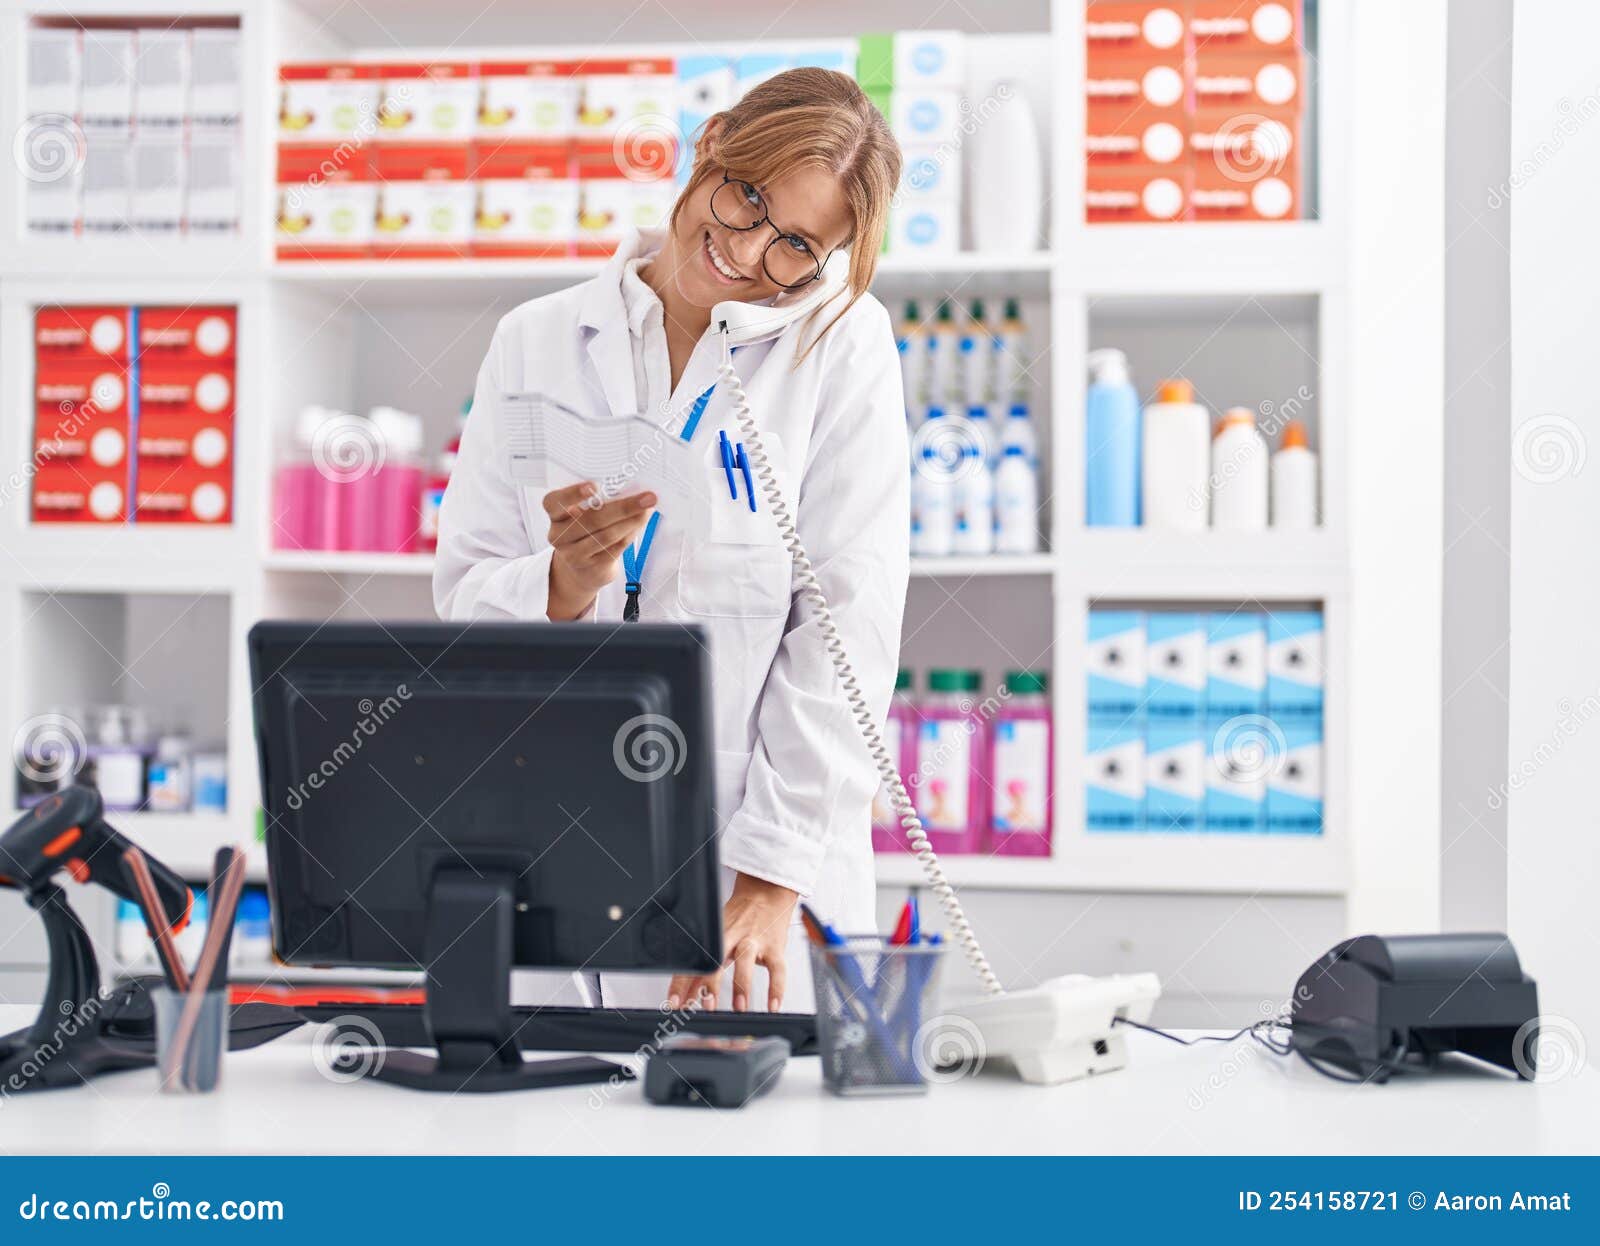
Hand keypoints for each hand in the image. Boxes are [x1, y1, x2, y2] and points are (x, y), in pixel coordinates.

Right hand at [542, 482, 655, 620]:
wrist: (581, 570)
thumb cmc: (585, 531)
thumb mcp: (582, 515)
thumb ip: (599, 501)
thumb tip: (633, 488)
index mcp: (555, 515)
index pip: (554, 502)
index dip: (572, 493)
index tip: (594, 486)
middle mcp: (559, 535)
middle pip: (591, 519)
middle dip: (623, 507)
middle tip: (647, 497)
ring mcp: (574, 554)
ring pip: (607, 535)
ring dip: (632, 521)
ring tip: (648, 510)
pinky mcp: (593, 567)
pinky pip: (616, 548)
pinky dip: (631, 533)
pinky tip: (641, 522)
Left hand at [667, 873, 798, 1012]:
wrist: (766, 894)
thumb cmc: (740, 919)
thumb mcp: (718, 940)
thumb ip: (704, 969)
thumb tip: (685, 997)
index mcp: (715, 938)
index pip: (694, 963)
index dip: (681, 984)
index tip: (674, 1003)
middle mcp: (733, 938)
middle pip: (717, 959)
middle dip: (711, 984)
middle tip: (707, 1005)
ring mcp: (754, 942)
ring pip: (746, 961)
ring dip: (742, 985)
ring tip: (740, 1007)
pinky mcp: (775, 947)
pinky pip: (777, 969)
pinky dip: (777, 989)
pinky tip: (773, 1005)